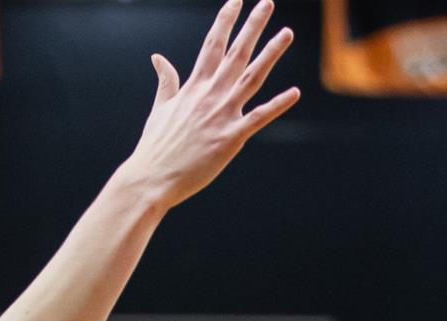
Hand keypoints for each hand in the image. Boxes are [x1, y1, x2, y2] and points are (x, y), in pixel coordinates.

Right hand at [115, 0, 298, 209]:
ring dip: (271, 54)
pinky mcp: (230, 139)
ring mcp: (221, 116)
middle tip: (267, 2)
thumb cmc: (155, 146)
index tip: (236, 0)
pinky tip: (295, 92)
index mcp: (193, 87)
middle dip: (252, 26)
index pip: (212, 45)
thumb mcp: (160, 108)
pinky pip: (258, 118)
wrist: (151, 178)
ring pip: (251, 77)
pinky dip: (277, 105)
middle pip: (236, 53)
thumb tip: (158, 58)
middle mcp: (209, 95)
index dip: (225, 20)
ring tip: (286, 33)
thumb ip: (166, 81)